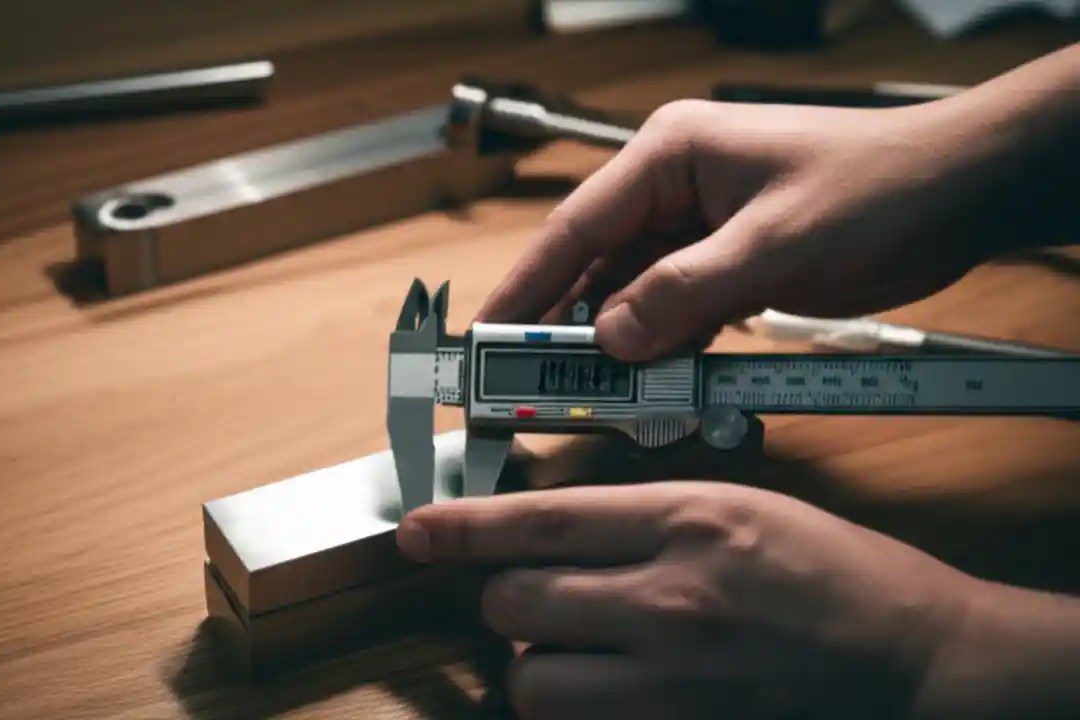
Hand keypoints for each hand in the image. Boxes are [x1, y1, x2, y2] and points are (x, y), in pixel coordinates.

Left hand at [395, 482, 976, 718]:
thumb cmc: (832, 571)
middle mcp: (670, 601)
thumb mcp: (736, 505)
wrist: (916, 658)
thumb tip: (547, 535)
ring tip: (578, 650)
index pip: (537, 522)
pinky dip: (576, 711)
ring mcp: (676, 683)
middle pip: (513, 606)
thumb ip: (638, 518)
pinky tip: (609, 689)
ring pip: (532, 683)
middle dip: (506, 600)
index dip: (461, 526)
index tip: (418, 529)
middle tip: (533, 596)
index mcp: (686, 522)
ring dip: (537, 664)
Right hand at [477, 46, 1078, 360]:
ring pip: (632, 300)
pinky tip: (649, 389)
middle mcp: (673, 191)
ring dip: (616, 351)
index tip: (485, 337)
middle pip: (594, 270)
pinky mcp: (728, 266)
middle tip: (527, 388)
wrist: (960, 194)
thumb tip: (610, 338)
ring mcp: (700, 230)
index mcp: (669, 158)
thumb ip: (685, 292)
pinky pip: (675, 316)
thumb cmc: (878, 185)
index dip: (524, 287)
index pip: (574, 228)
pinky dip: (662, 353)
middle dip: (565, 332)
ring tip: (588, 401)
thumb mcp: (775, 244)